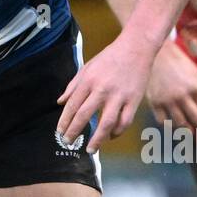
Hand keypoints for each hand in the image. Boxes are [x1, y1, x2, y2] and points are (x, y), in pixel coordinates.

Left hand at [57, 32, 153, 151]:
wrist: (136, 47)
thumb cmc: (110, 56)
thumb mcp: (88, 66)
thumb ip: (73, 85)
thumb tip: (60, 102)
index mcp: (89, 80)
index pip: (73, 105)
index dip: (65, 121)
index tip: (60, 132)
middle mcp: (102, 89)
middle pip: (85, 116)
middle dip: (74, 131)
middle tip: (68, 142)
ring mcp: (119, 96)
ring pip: (106, 123)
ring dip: (97, 139)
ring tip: (90, 150)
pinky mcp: (134, 100)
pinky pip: (125, 121)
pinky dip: (117, 132)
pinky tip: (110, 136)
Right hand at [147, 41, 196, 129]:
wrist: (157, 55)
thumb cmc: (179, 63)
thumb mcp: (196, 73)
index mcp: (195, 88)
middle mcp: (182, 97)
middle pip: (195, 120)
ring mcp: (168, 101)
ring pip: (179, 123)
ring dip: (186, 131)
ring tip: (190, 133)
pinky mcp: (155, 103)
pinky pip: (163, 121)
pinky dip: (168, 126)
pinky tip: (172, 126)